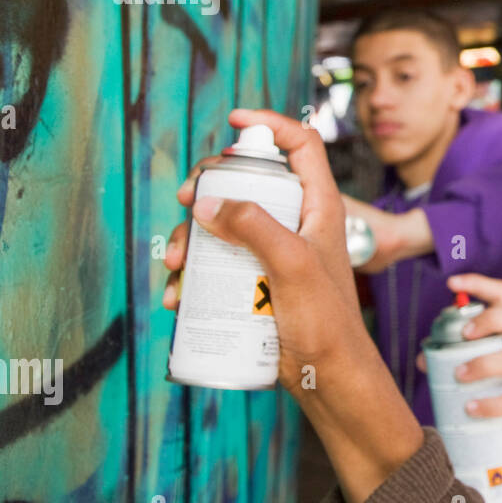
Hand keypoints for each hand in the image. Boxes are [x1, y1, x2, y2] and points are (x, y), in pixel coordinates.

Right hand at [162, 108, 422, 502]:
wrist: (329, 381)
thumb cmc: (327, 325)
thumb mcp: (291, 267)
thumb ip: (254, 227)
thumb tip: (206, 200)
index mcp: (320, 207)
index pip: (301, 146)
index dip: (270, 125)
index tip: (232, 121)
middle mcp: (298, 224)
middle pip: (250, 182)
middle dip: (210, 188)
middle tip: (183, 202)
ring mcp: (277, 255)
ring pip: (226, 226)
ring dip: (191, 239)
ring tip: (172, 266)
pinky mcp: (259, 285)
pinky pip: (220, 266)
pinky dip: (194, 274)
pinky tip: (177, 297)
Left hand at [445, 272, 501, 451]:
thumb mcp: (499, 366)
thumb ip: (464, 357)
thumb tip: (424, 358)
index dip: (480, 285)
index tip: (452, 283)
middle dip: (490, 319)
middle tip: (463, 334)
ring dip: (484, 363)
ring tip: (458, 374)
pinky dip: (492, 404)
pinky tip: (471, 407)